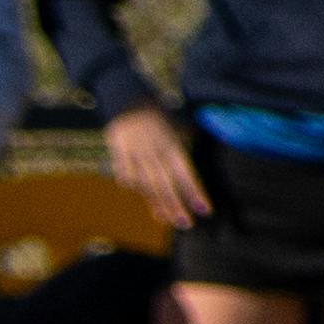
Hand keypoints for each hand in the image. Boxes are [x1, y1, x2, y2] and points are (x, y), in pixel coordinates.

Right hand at [104, 102, 206, 227]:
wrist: (127, 99)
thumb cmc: (156, 115)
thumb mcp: (175, 127)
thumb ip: (180, 151)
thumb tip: (190, 176)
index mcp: (171, 143)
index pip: (185, 173)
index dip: (195, 192)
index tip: (204, 210)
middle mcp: (154, 150)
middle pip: (165, 184)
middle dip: (176, 205)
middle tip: (185, 224)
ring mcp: (135, 153)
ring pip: (146, 184)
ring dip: (156, 203)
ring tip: (166, 219)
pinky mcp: (118, 154)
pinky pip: (125, 176)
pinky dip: (132, 188)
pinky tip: (142, 198)